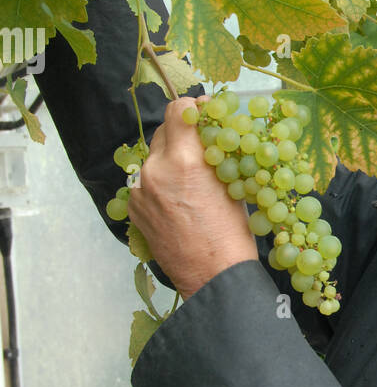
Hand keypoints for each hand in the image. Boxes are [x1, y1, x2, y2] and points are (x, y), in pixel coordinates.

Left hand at [128, 97, 258, 300]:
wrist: (213, 277)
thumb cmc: (233, 234)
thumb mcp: (232, 184)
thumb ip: (216, 153)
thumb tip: (212, 131)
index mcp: (184, 160)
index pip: (178, 110)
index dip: (193, 109)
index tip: (204, 116)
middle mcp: (156, 170)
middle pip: (163, 132)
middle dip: (182, 136)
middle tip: (200, 148)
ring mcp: (141, 191)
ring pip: (153, 159)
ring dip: (170, 161)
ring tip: (189, 181)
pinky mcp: (134, 209)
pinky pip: (145, 184)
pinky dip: (159, 185)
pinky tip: (178, 201)